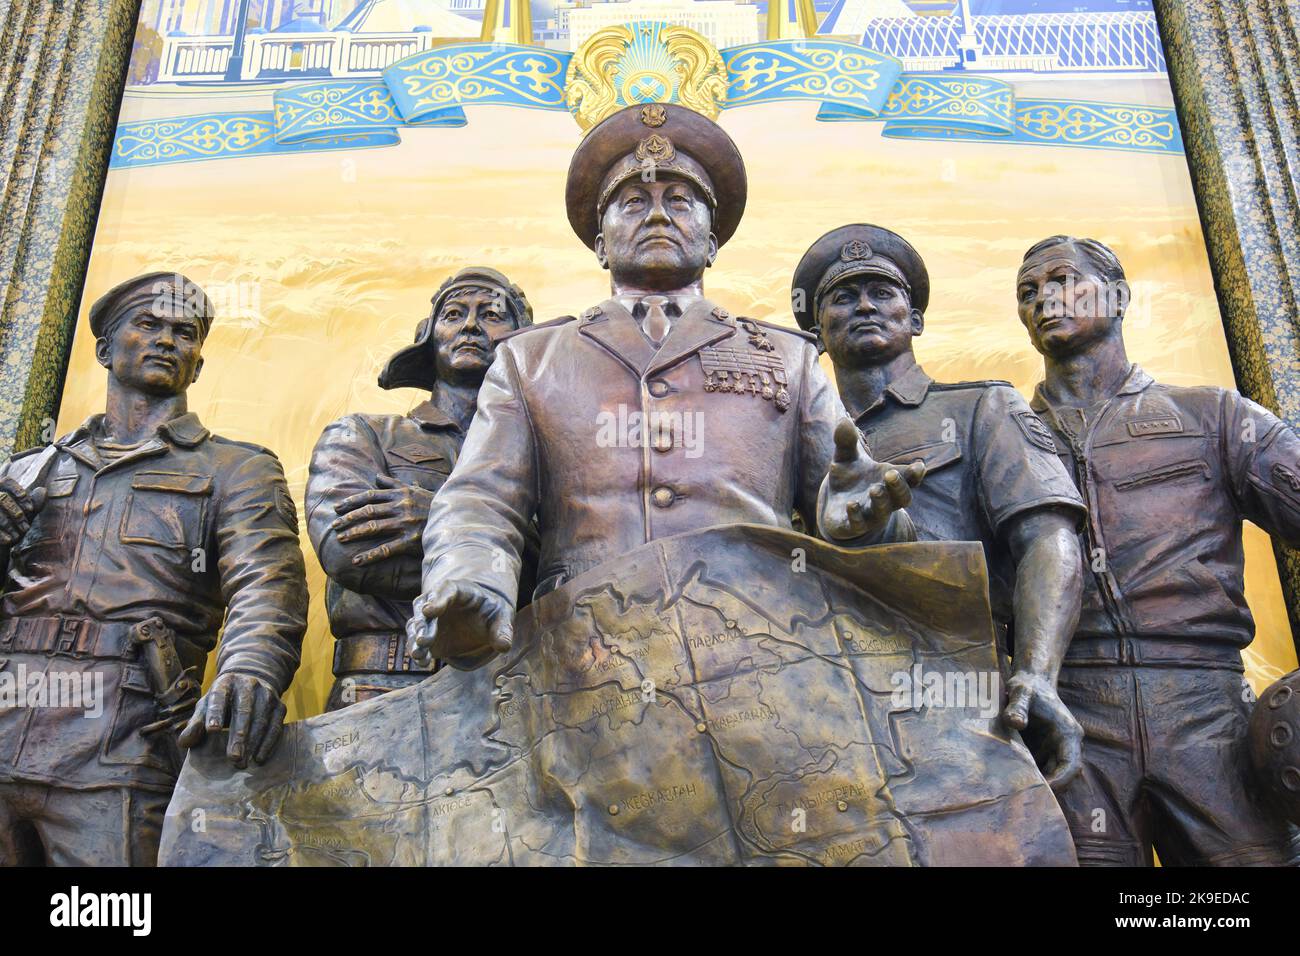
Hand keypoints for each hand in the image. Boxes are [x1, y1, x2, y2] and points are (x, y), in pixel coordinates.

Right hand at [0, 479, 45, 547]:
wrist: (0, 542)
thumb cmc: (13, 526)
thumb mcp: (26, 515)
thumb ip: (34, 503)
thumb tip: (43, 490)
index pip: (6, 481)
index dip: (18, 492)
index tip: (30, 508)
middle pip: (2, 498)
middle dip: (16, 513)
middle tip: (26, 528)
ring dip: (9, 524)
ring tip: (19, 535)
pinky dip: (0, 533)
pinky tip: (9, 541)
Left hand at [178, 672, 286, 768]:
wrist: (252, 678)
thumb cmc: (223, 699)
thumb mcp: (206, 705)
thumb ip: (195, 723)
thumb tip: (184, 743)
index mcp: (225, 684)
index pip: (219, 697)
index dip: (216, 713)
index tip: (211, 730)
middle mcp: (248, 685)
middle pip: (244, 711)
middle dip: (239, 735)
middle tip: (233, 758)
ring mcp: (267, 695)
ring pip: (261, 720)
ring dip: (253, 743)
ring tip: (243, 764)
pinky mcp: (280, 706)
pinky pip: (275, 726)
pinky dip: (268, 743)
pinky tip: (259, 758)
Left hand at [331, 474, 434, 566]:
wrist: (455, 518)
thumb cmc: (431, 504)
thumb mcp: (413, 490)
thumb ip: (393, 484)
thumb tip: (376, 476)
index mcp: (400, 494)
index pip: (370, 496)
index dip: (352, 502)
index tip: (337, 508)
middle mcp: (400, 507)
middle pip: (368, 511)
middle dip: (348, 518)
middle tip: (334, 525)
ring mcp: (405, 524)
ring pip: (373, 527)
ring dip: (354, 533)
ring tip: (340, 539)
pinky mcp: (410, 540)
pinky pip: (386, 549)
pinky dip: (370, 555)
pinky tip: (357, 560)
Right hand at [408, 581, 514, 667]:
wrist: (482, 619)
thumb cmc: (492, 612)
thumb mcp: (502, 617)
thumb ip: (503, 630)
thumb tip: (504, 646)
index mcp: (458, 590)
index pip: (445, 590)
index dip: (437, 600)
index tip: (428, 610)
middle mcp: (438, 601)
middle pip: (424, 608)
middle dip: (423, 624)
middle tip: (423, 640)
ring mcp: (429, 618)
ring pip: (416, 624)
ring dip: (415, 639)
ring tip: (418, 654)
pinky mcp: (427, 634)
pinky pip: (416, 640)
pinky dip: (416, 649)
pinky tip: (422, 661)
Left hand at [821, 419, 923, 540]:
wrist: (833, 505)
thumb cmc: (848, 478)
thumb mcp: (846, 457)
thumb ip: (846, 441)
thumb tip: (844, 420)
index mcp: (889, 482)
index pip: (909, 479)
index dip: (915, 475)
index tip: (919, 466)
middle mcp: (885, 500)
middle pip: (902, 498)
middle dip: (898, 487)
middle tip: (891, 474)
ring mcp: (870, 515)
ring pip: (882, 512)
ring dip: (880, 501)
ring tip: (875, 490)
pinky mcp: (852, 526)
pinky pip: (858, 525)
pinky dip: (856, 515)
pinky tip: (851, 504)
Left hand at [1003, 670, 1082, 791]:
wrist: (1030, 682)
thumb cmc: (1027, 686)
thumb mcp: (1021, 691)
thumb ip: (1018, 706)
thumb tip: (1015, 723)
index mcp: (1067, 733)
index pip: (1071, 764)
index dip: (1060, 780)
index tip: (1043, 790)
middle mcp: (1066, 745)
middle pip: (1064, 775)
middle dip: (1049, 789)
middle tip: (1025, 798)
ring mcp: (1055, 750)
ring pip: (1052, 776)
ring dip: (1039, 785)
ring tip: (1016, 794)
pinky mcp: (1043, 752)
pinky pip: (1041, 770)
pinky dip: (1030, 777)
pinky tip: (1011, 783)